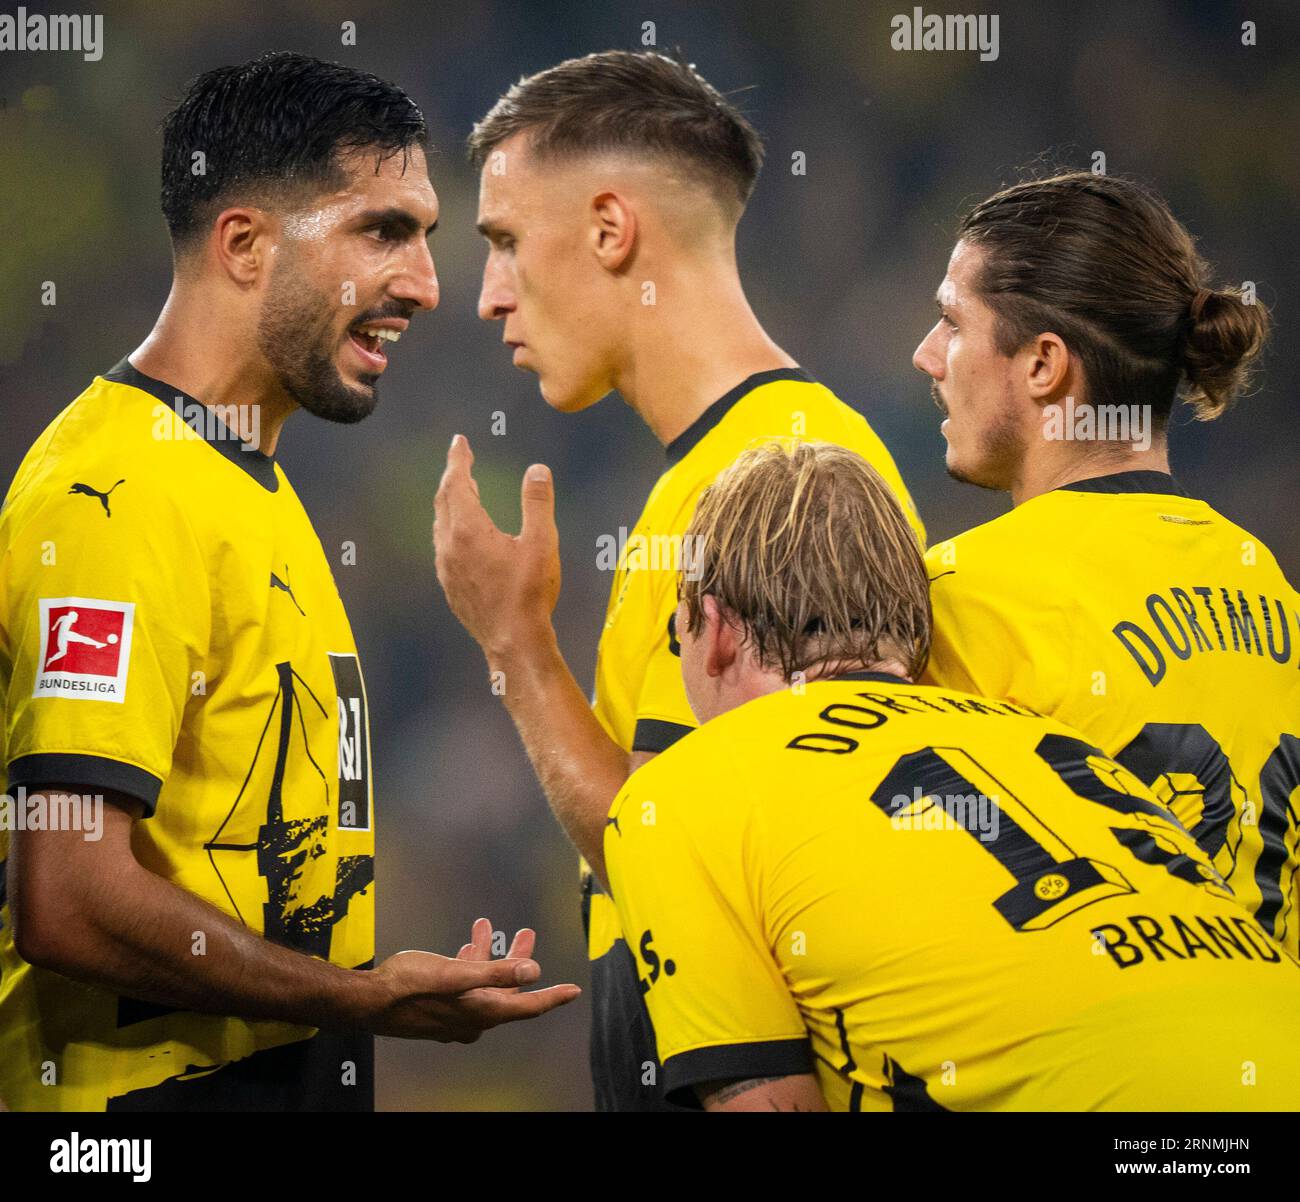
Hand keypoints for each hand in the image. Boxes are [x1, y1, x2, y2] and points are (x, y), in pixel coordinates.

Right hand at [368, 918, 579, 1041]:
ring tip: (484, 928)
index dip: (553, 997)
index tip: (573, 990)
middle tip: (526, 933)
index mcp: (482, 1011)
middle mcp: (472, 1019)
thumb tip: (533, 970)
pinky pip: (465, 986)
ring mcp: (455, 1016)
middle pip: (507, 991)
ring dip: (489, 956)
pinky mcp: (439, 1009)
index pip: (527, 1006)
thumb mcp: (455, 973)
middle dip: (518, 960)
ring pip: (484, 985)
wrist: (368, 1002)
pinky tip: (464, 948)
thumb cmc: (408, 985)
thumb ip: (495, 972)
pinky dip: (470, 965)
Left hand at [434, 435, 560, 663]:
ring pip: (441, 524)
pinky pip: (444, 545)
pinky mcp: (450, 586)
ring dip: (451, 502)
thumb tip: (536, 470)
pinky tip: (466, 533)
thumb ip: (538, 503)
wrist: (514, 642)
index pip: (457, 483)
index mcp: (469, 531)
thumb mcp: (542, 543)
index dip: (458, 459)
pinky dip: (452, 526)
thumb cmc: (530, 594)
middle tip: (461, 458)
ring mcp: (446, 568)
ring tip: (466, 490)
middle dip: (453, 476)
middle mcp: (449, 547)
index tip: (459, 441)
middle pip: (444, 500)